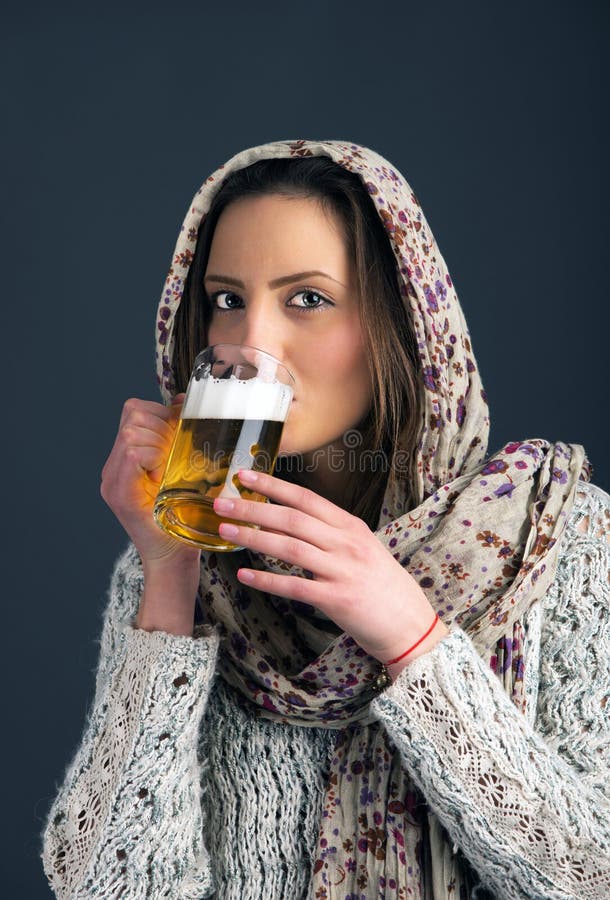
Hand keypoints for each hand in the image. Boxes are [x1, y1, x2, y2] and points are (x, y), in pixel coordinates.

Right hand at [100, 395, 199, 568]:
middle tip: (178, 452)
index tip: (180, 433)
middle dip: (163, 425)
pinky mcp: (120, 495)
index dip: (162, 412)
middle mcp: (112, 468)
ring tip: (173, 467)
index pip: (134, 410)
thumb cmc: (184, 518)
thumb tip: (183, 402)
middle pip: (133, 415)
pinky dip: (154, 458)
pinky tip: (164, 476)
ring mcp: (112, 482)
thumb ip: (177, 439)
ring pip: (132, 432)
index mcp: (125, 459)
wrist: (174, 561)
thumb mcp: (182, 470)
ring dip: (161, 443)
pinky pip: (132, 455)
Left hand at [213, 470, 447, 673]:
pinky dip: (267, 580)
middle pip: (292, 519)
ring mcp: (343, 570)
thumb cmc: (383, 587)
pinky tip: (244, 576)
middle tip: (221, 504)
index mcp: (351, 527)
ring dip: (253, 538)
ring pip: (290, 548)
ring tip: (225, 532)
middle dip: (253, 509)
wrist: (411, 625)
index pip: (306, 498)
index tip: (245, 476)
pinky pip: (295, 586)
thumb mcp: (362, 549)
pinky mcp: (338, 600)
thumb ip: (332, 534)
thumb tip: (292, 521)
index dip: (273, 486)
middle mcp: (347, 543)